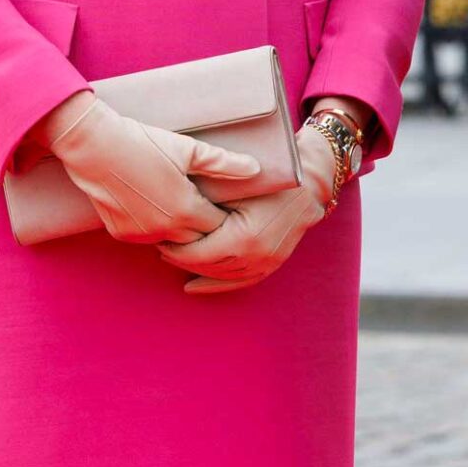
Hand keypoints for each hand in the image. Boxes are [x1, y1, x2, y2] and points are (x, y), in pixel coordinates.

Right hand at [43, 95, 260, 244]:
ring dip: (181, 230)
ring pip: (173, 242)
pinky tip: (156, 207)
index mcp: (186, 210)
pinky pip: (148, 238)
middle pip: (198, 239)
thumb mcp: (187, 149)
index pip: (219, 227)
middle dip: (205, 227)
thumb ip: (223, 163)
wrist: (92, 145)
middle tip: (208, 206)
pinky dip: (156, 228)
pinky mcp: (121, 234)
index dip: (225, 216)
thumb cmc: (142, 142)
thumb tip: (255, 168)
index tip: (229, 205)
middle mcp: (165, 230)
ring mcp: (141, 235)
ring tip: (182, 206)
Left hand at [156, 123, 334, 293]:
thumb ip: (205, 201)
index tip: (160, 240)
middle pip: (208, 266)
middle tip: (162, 249)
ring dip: (196, 271)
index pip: (199, 253)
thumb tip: (172, 209)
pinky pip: (240, 281)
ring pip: (222, 276)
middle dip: (182, 260)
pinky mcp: (272, 264)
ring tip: (175, 260)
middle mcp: (256, 256)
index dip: (176, 250)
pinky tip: (194, 286)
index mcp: (243, 237)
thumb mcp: (233, 186)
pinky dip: (217, 285)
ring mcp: (266, 263)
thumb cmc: (267, 180)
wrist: (307, 187)